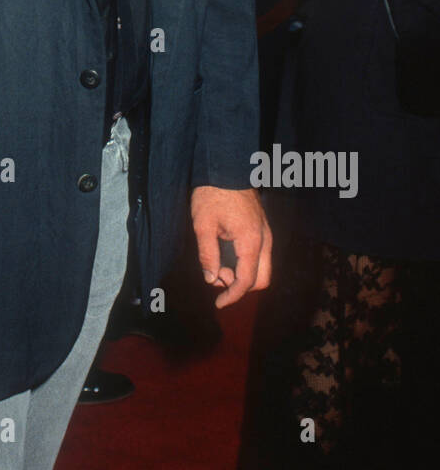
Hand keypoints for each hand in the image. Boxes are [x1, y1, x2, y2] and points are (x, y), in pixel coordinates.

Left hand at [190, 185, 271, 307]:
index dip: (232, 296)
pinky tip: (226, 254)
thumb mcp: (203, 225)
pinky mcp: (262, 228)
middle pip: (262, 279)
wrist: (226, 166)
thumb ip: (208, 254)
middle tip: (217, 277)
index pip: (247, 281)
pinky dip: (245, 263)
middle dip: (240, 286)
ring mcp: (266, 233)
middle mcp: (265, 240)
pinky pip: (260, 255)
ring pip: (262, 267)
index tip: (218, 303)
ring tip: (218, 263)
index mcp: (251, 241)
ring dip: (242, 274)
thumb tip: (211, 279)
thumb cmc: (213, 193)